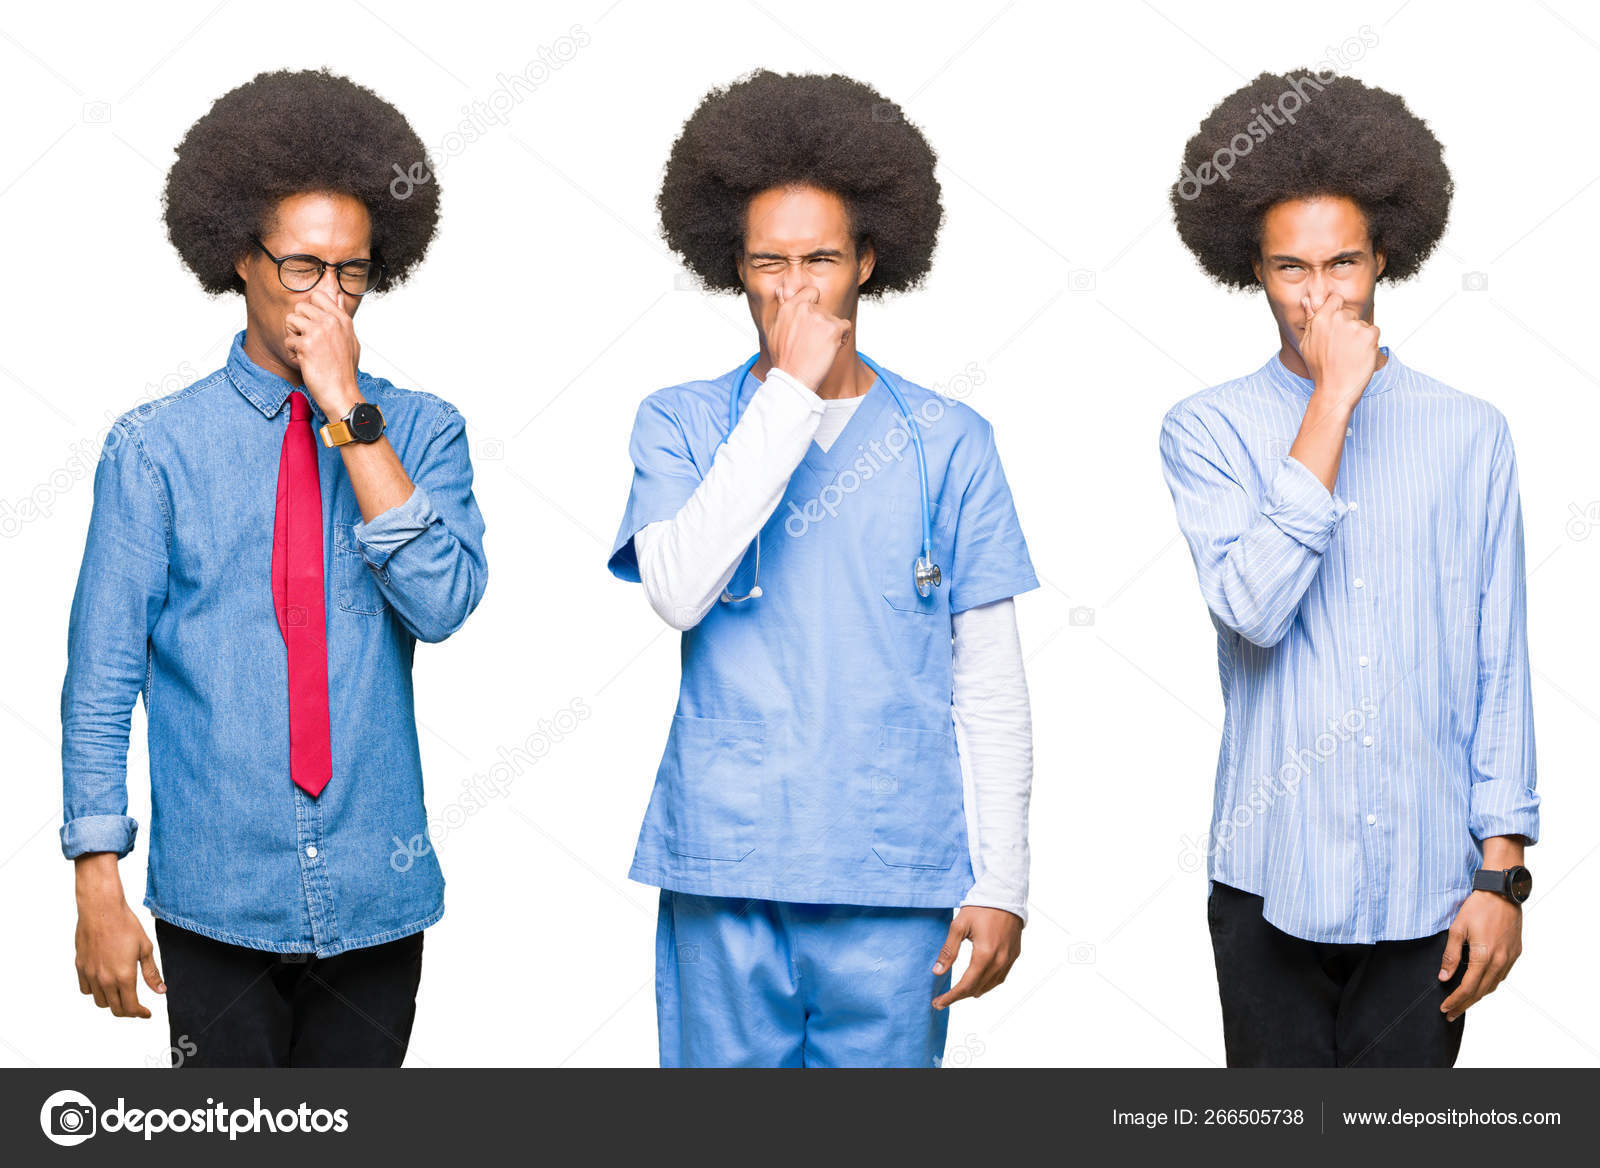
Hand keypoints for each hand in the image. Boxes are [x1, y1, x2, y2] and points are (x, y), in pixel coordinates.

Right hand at [74, 855, 162, 1018]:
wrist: (102, 911)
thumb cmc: (126, 926)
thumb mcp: (145, 949)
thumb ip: (151, 973)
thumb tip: (160, 991)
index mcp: (124, 976)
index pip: (130, 1007)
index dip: (140, 1013)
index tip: (146, 1013)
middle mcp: (105, 979)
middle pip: (114, 1008)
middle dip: (127, 1011)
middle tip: (136, 1007)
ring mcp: (91, 974)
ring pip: (99, 1001)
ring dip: (111, 1002)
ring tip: (121, 994)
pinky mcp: (80, 967)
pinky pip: (86, 989)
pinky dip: (96, 992)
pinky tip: (105, 984)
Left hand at [285, 285, 362, 416]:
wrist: (341, 393)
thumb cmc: (345, 370)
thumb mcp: (351, 340)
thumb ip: (342, 317)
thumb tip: (338, 297)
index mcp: (342, 320)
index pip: (318, 296)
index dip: (310, 309)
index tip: (313, 324)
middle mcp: (331, 322)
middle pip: (300, 307)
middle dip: (298, 323)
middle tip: (306, 339)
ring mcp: (319, 332)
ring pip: (290, 319)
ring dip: (292, 335)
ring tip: (304, 349)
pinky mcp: (306, 344)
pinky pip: (287, 340)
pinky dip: (292, 353)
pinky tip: (304, 361)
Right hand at [769, 284, 850, 390]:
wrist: (792, 378)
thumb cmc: (784, 358)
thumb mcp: (774, 329)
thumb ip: (782, 309)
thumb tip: (780, 290)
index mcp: (790, 307)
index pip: (812, 292)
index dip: (815, 304)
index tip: (812, 320)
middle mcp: (804, 308)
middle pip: (824, 310)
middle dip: (822, 324)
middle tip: (812, 343)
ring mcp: (819, 317)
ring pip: (835, 320)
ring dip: (831, 333)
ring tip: (819, 349)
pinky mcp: (833, 329)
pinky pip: (846, 327)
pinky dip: (842, 338)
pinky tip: (830, 350)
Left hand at [931, 905, 1021, 1010]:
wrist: (1005, 894)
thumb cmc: (980, 907)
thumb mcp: (959, 926)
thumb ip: (948, 951)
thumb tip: (937, 972)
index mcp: (985, 954)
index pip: (966, 985)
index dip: (951, 997)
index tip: (937, 1003)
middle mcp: (1000, 961)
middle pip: (978, 988)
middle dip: (959, 996)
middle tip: (942, 1000)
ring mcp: (1009, 958)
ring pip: (991, 985)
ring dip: (974, 991)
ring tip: (959, 994)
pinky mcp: (1014, 954)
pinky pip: (1001, 976)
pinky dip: (988, 983)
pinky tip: (980, 982)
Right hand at [1298, 291, 1379, 403]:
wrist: (1335, 390)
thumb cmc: (1320, 369)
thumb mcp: (1306, 344)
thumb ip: (1309, 319)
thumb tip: (1307, 300)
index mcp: (1320, 319)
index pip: (1336, 299)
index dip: (1338, 310)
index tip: (1337, 325)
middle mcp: (1337, 319)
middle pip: (1350, 313)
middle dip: (1349, 327)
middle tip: (1342, 348)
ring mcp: (1354, 326)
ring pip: (1362, 324)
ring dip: (1360, 337)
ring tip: (1350, 354)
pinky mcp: (1369, 335)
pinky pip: (1374, 332)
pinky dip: (1370, 343)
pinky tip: (1359, 355)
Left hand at [1438, 890, 1522, 1022]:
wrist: (1503, 893)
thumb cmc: (1477, 908)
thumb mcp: (1457, 929)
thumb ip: (1451, 955)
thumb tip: (1444, 977)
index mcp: (1484, 957)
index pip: (1468, 988)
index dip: (1455, 1000)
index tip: (1444, 1009)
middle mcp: (1500, 962)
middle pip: (1481, 992)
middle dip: (1465, 1004)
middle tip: (1450, 1013)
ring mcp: (1510, 958)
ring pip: (1493, 985)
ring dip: (1478, 996)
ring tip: (1463, 1002)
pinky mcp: (1515, 953)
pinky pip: (1502, 976)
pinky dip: (1489, 984)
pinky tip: (1480, 985)